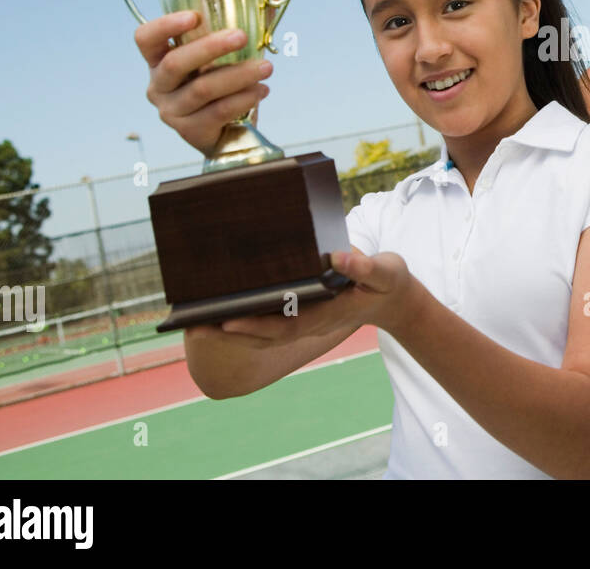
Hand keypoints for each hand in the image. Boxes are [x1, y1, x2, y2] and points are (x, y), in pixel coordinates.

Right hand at [135, 0, 281, 155]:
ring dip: (239, 75)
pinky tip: (262, 89)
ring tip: (268, 67)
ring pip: (203, 89)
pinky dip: (243, 99)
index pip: (145, 38)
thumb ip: (248, 21)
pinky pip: (217, 112)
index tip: (194, 16)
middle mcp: (158, 84)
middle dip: (211, 47)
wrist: (228, 130)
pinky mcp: (189, 131)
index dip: (165, 25)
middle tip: (243, 36)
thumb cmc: (224, 81)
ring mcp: (171, 110)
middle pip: (176, 63)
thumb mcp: (232, 51)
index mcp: (160, 58)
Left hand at [214, 250, 416, 346]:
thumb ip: (364, 267)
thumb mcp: (385, 271)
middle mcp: (312, 322)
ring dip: (232, 325)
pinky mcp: (302, 311)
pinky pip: (270, 318)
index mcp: (328, 315)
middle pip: (265, 332)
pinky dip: (246, 316)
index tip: (227, 322)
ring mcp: (306, 319)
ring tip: (197, 318)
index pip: (286, 325)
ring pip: (264, 329)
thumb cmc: (389, 282)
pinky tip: (224, 305)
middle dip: (231, 329)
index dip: (256, 326)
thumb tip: (336, 257)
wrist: (393, 298)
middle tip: (195, 323)